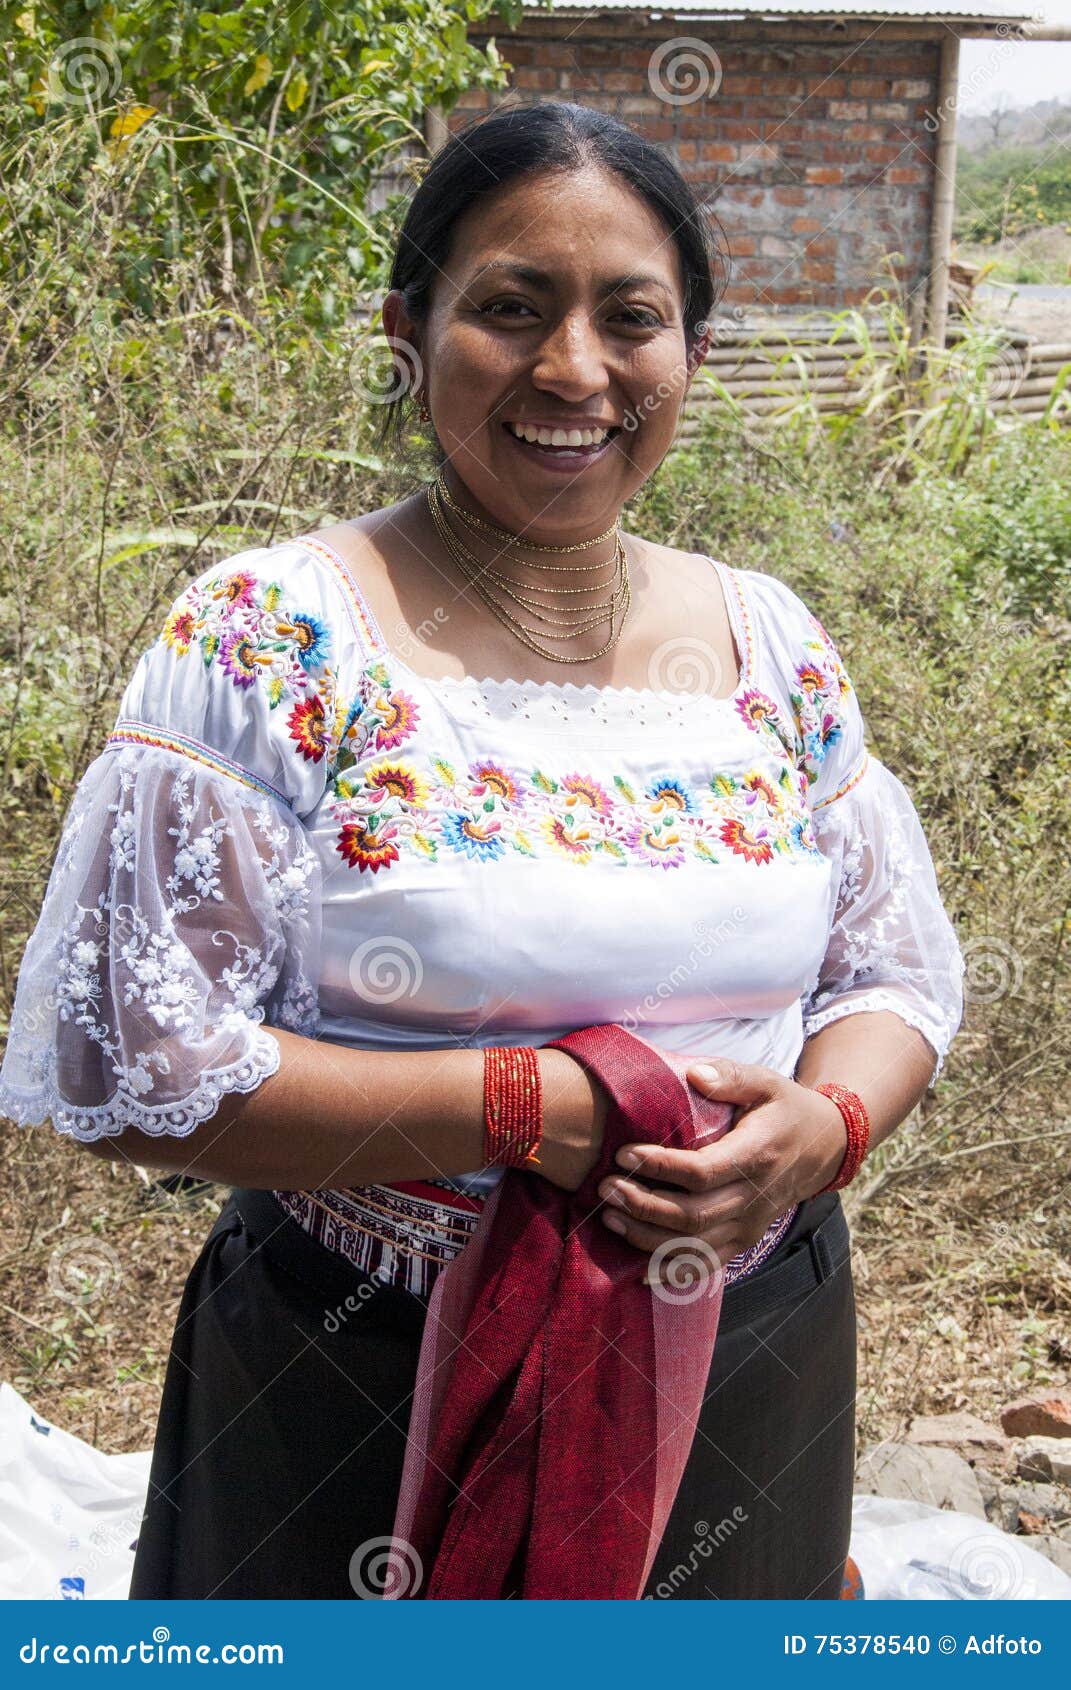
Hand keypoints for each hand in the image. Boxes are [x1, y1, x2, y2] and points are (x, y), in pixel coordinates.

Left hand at [595, 1058, 847, 1284]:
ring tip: (610, 1216)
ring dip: (647, 1237)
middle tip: (606, 1187)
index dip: (660, 1167)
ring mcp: (750, 1225)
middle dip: (643, 1205)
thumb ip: (731, 1076)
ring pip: (694, 1245)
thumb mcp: (766, 1082)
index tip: (624, 1153)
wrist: (823, 1146)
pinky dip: (672, 1272)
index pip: (703, 1172)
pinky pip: (707, 1264)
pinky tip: (637, 1270)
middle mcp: (754, 1198)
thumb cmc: (785, 1109)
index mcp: (757, 1156)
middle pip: (692, 1215)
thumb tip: (695, 1075)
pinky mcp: (744, 1240)